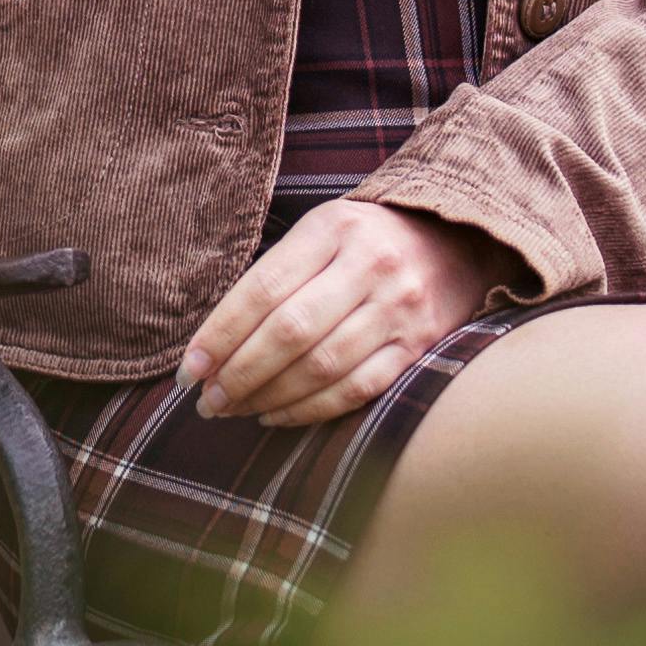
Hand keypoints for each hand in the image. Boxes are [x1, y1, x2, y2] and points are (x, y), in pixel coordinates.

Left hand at [182, 200, 506, 429]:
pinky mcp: (420, 345)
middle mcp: (370, 266)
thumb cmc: (366, 240)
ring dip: (267, 397)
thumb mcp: (322, 231)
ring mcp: (399, 308)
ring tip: (232, 409)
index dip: (220, 334)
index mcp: (334, 229)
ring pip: (321, 366)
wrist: (456, 239)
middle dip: (239, 373)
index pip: (263, 289)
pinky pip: (356, 388)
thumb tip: (213, 343)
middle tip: (206, 400)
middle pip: (289, 332)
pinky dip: (309, 409)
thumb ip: (275, 276)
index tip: (189, 368)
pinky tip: (275, 416)